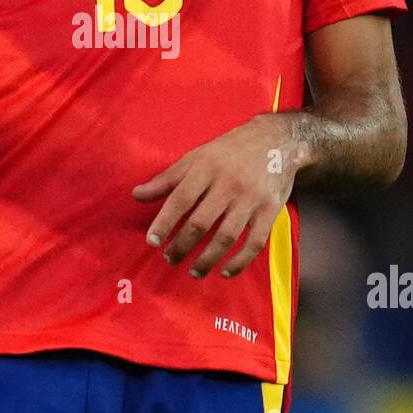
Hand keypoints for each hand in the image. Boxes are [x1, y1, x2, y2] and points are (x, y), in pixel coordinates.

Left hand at [131, 113, 304, 278]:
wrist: (276, 141)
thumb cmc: (229, 151)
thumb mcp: (196, 157)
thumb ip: (167, 179)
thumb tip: (135, 195)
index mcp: (207, 167)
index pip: (180, 199)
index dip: (164, 223)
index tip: (152, 242)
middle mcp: (229, 183)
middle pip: (201, 222)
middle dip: (182, 246)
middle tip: (170, 258)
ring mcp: (251, 198)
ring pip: (226, 236)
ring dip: (207, 259)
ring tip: (193, 271)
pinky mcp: (270, 210)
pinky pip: (255, 242)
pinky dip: (239, 261)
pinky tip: (224, 272)